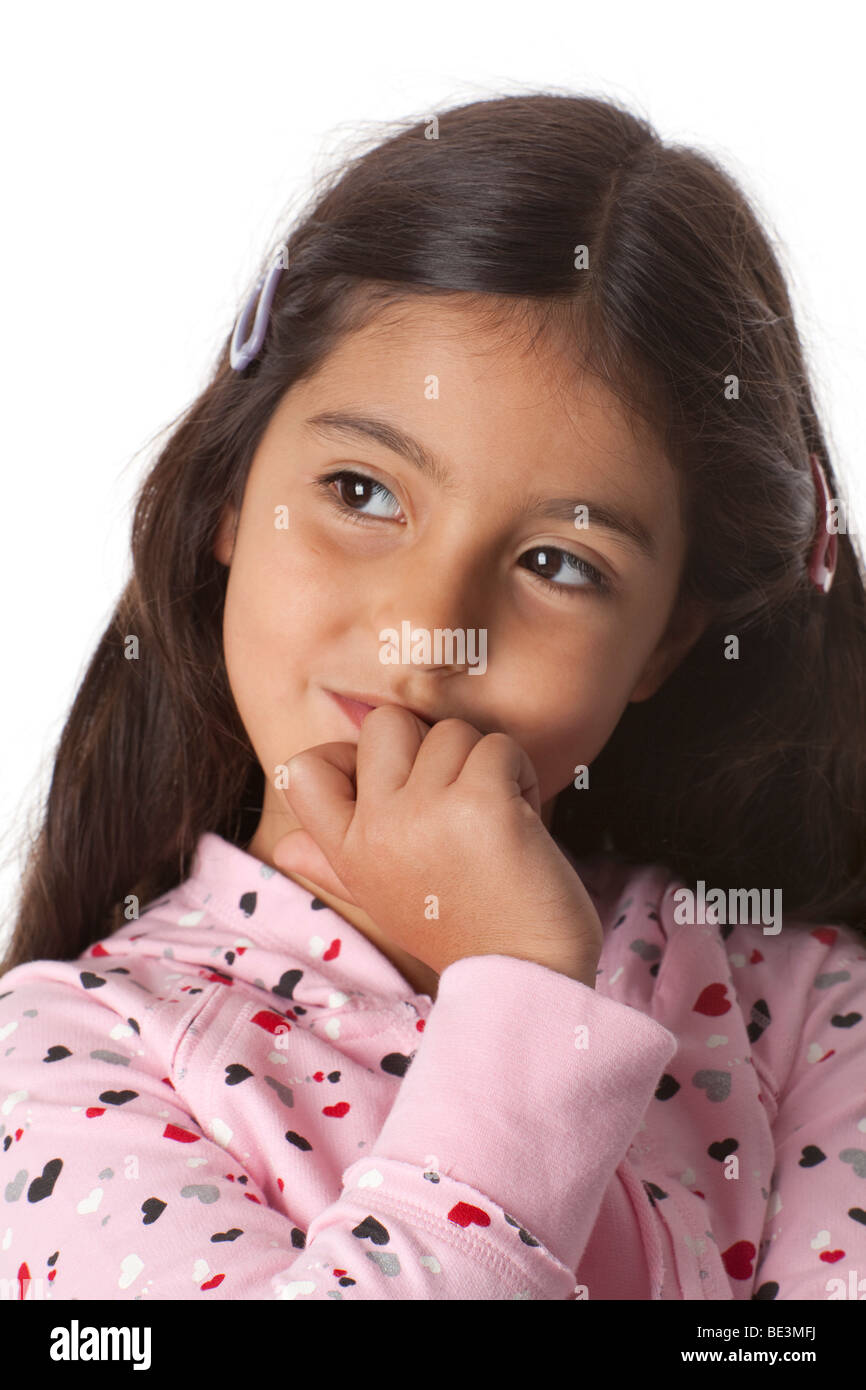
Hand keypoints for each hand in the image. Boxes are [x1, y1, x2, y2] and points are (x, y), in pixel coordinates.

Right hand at [271, 706, 602, 984]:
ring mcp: (426, 812)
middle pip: (386, 724)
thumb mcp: (382, 898)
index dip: (348, 756)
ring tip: (495, 819)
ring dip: (483, 765)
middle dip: (430, 747)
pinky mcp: (481, 802)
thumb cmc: (461, 930)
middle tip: (458, 800)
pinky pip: (497, 746)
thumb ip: (332, 864)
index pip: (304, 768)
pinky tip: (522, 819)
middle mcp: (377, 827)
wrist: (525, 974)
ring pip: (450, 732)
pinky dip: (518, 774)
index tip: (394, 787)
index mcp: (349, 849)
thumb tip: (286, 847)